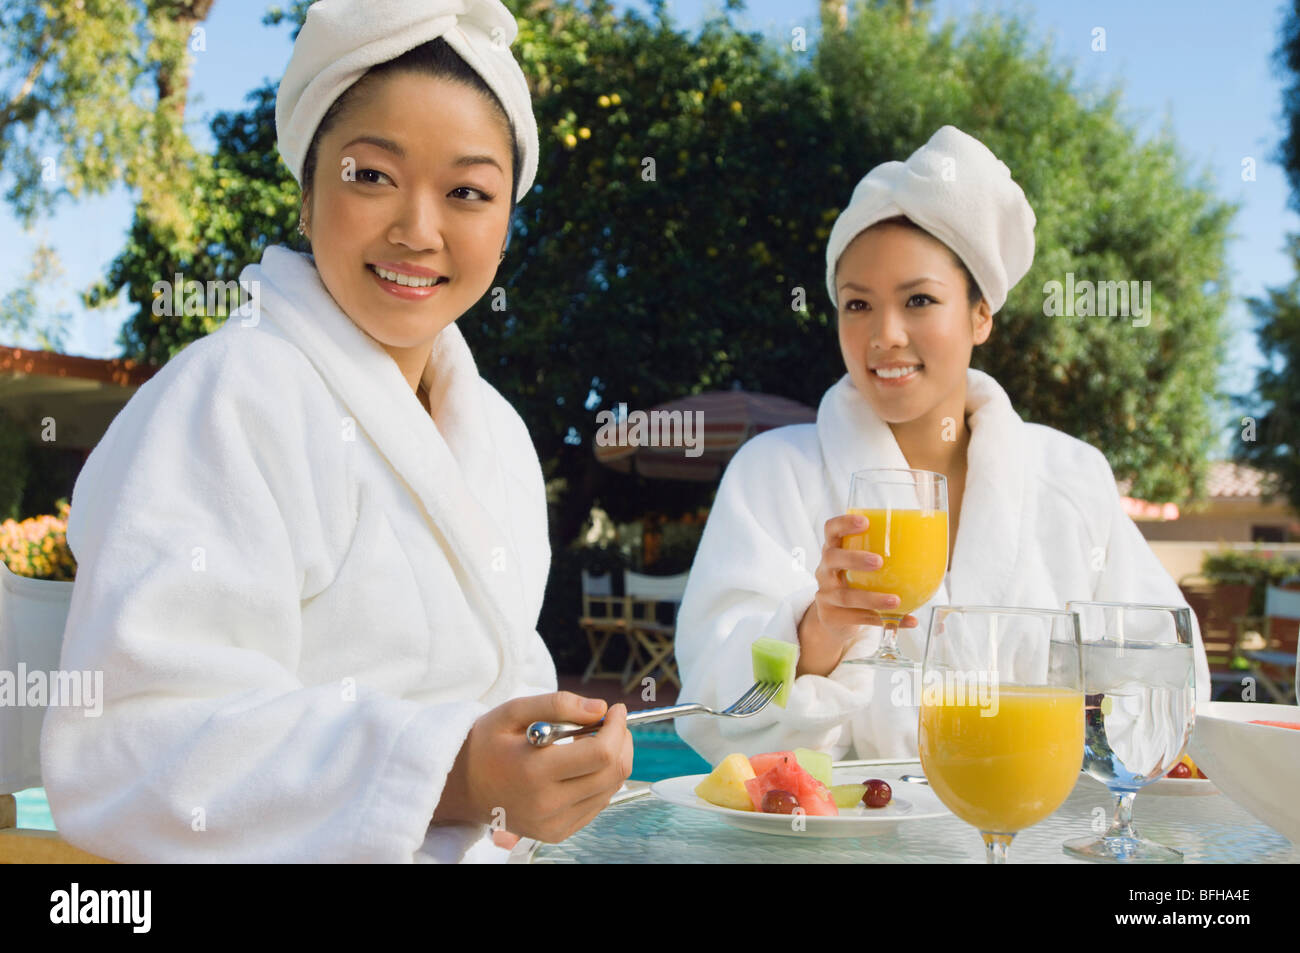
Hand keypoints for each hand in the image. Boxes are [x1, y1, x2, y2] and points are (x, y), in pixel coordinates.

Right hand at [433, 692, 633, 843]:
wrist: (461, 787)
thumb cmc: (486, 744)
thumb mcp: (513, 711)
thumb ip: (557, 705)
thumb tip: (601, 708)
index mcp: (535, 772)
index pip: (601, 754)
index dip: (617, 728)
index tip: (615, 709)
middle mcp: (547, 805)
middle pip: (612, 773)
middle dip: (622, 741)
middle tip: (610, 722)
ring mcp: (554, 824)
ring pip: (610, 790)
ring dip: (614, 760)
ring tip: (594, 740)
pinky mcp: (557, 833)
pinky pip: (598, 804)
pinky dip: (601, 781)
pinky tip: (583, 765)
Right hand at [796, 513, 918, 676]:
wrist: (834, 617)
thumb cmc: (858, 582)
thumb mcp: (863, 566)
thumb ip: (887, 554)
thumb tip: (935, 542)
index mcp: (834, 549)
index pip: (831, 529)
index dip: (844, 523)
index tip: (865, 522)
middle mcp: (824, 569)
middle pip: (832, 558)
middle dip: (854, 558)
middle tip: (879, 562)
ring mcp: (825, 594)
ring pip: (845, 596)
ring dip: (872, 598)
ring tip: (895, 600)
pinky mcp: (831, 616)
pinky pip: (857, 619)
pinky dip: (883, 620)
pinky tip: (907, 620)